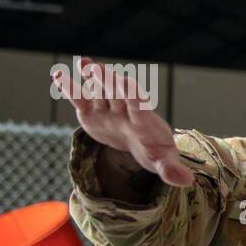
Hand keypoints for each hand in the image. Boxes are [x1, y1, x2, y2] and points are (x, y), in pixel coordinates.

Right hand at [54, 56, 192, 186]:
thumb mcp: (165, 163)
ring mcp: (107, 111)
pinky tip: (58, 75)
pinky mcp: (91, 113)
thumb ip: (172, 170)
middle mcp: (124, 112)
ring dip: (92, 78)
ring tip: (84, 64)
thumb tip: (187, 181)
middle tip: (98, 69)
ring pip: (99, 92)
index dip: (133, 95)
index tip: (128, 82)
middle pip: (117, 95)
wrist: (142, 146)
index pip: (139, 107)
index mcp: (144, 123)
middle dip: (108, 83)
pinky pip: (80, 99)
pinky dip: (70, 88)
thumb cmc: (156, 152)